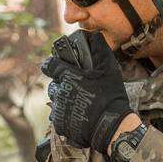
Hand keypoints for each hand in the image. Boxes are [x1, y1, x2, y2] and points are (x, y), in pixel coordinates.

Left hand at [42, 30, 132, 153]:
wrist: (112, 125)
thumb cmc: (111, 96)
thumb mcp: (109, 69)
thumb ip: (100, 50)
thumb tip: (94, 36)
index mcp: (68, 76)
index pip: (50, 65)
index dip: (51, 64)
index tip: (52, 65)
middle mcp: (60, 92)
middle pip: (54, 85)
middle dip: (62, 85)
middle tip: (76, 88)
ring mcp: (59, 109)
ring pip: (56, 101)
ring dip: (63, 100)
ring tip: (79, 102)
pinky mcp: (60, 124)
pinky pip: (59, 116)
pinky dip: (66, 115)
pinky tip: (79, 115)